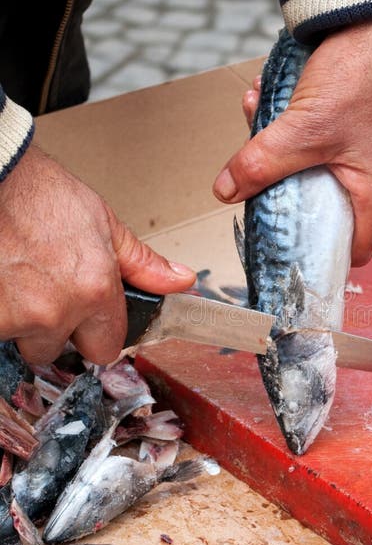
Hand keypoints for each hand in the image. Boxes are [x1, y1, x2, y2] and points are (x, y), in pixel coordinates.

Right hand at [0, 145, 195, 363]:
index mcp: (94, 290)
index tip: (88, 318)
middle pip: (58, 351)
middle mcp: (55, 311)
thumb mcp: (102, 222)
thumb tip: (181, 281)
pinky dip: (1, 310)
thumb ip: (141, 263)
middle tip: (45, 292)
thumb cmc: (37, 193)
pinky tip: (4, 281)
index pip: (106, 348)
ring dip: (22, 321)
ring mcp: (15, 317)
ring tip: (20, 281)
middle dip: (54, 330)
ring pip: (24, 342)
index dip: (96, 332)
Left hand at [213, 13, 371, 265]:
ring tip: (255, 119)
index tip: (287, 248)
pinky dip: (288, 122)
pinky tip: (262, 97)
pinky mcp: (354, 119)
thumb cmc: (361, 74)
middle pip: (325, 207)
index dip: (322, 254)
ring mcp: (366, 146)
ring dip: (279, 148)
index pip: (355, 248)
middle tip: (257, 178)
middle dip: (284, 190)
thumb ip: (262, 164)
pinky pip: (315, 135)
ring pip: (313, 167)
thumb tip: (226, 191)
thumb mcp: (303, 129)